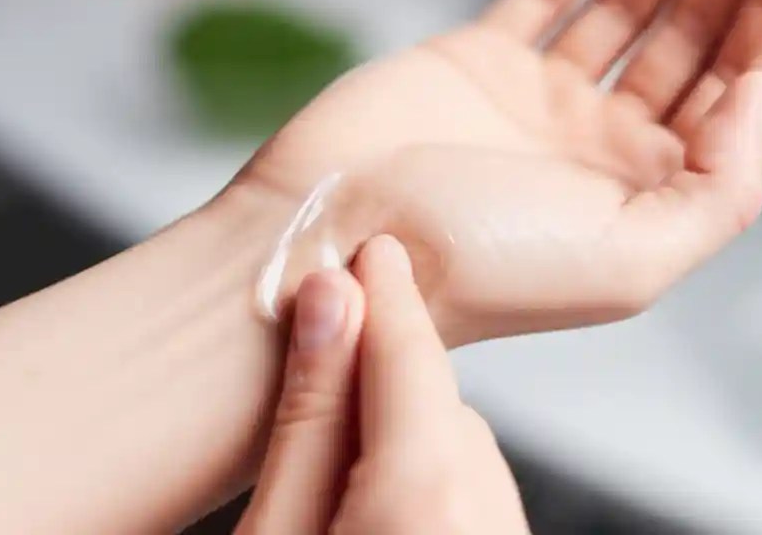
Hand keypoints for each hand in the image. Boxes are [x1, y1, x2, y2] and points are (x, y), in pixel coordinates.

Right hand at [236, 236, 528, 534]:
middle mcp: (488, 519)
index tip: (373, 254)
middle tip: (320, 378)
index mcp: (425, 496)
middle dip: (383, 391)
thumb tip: (330, 305)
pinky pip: (477, 507)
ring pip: (464, 459)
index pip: (410, 356)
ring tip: (332, 484)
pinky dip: (434, 500)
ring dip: (411, 451)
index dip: (386, 298)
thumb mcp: (274, 533)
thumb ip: (307, 424)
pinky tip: (374, 525)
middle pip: (440, 410)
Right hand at [237, 0, 761, 342]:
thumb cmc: (471, 269)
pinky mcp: (475, 60)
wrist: (332, 239)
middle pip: (697, 35)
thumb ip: (720, 190)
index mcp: (645, 193)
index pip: (740, 86)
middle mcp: (600, 145)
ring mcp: (538, 98)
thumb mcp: (629, 262)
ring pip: (631, 7)